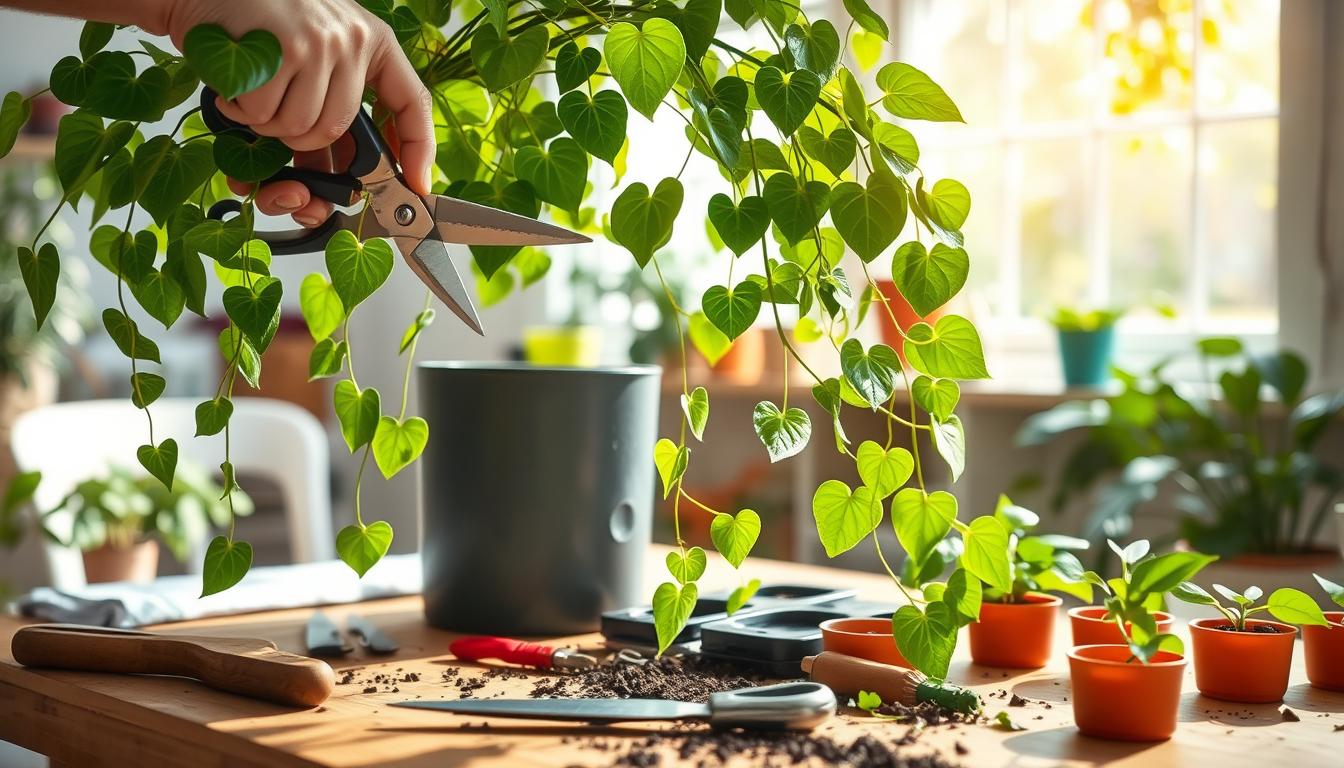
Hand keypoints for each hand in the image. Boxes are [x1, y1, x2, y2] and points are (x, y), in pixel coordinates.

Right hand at [152, 0, 433, 226]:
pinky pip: (265, 115)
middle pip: (334, 131)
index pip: (411, 102)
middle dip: (297, 144)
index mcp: (370, 40)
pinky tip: (234, 85)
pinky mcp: (282, 49)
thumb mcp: (311, 50)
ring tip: (251, 93)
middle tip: (273, 122)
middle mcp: (350, 38)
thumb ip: (330, 102)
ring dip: (264, 126)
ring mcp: (317, 43)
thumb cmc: (255, 24)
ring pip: (298, 129)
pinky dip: (241, 111)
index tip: (417, 184)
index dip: (418, 149)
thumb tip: (329, 188)